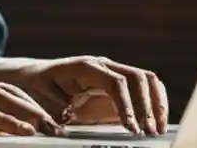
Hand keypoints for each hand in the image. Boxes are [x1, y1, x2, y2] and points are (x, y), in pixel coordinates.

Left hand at [0, 56, 169, 136]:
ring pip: (146, 79)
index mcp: (86, 67)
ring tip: (158, 129)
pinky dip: (155, 101)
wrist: (38, 73)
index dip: (127, 105)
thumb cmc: (40, 84)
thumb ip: (56, 103)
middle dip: (147, 106)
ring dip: (156, 103)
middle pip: (137, 77)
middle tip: (150, 132)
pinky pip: (145, 86)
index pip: (116, 82)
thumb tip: (68, 114)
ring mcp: (114, 70)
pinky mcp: (120, 81)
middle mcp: (104, 64)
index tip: (132, 128)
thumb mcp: (44, 94)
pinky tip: (158, 122)